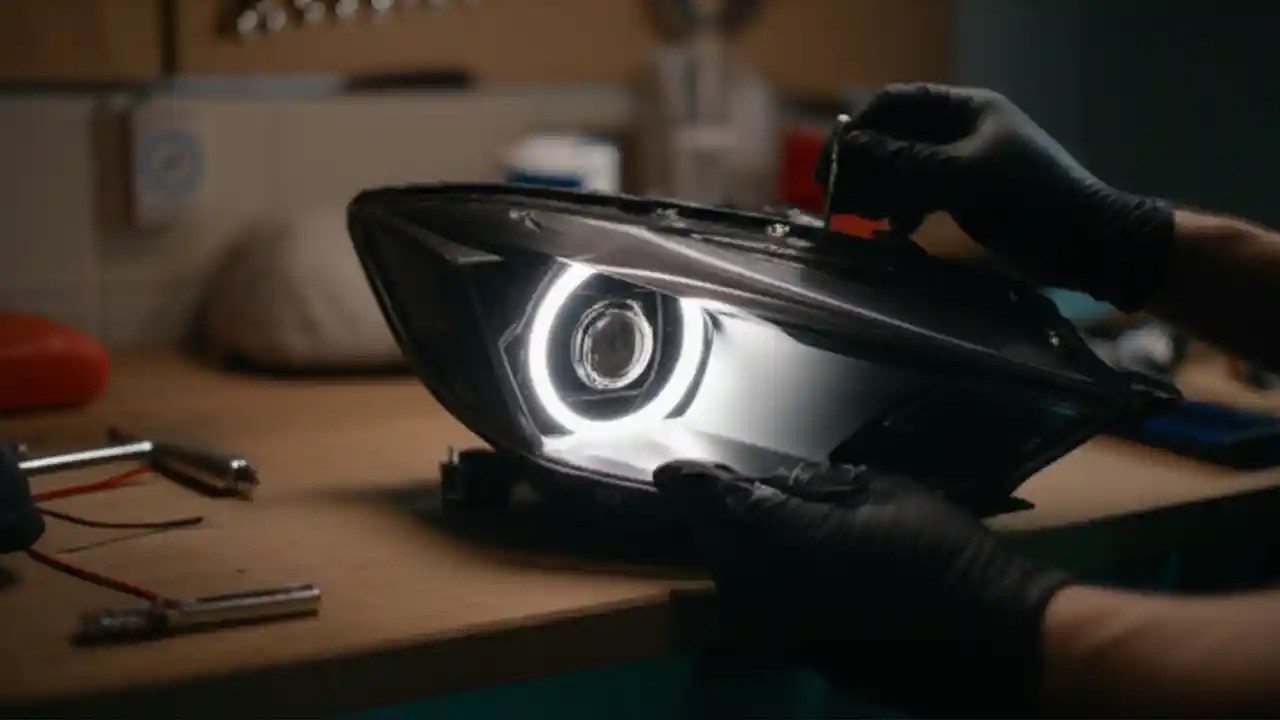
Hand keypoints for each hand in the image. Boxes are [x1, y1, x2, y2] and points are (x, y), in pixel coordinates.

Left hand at [654, 460, 1070, 712]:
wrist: (990, 634)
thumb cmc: (945, 549)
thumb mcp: (887, 491)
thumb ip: (823, 487)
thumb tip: (780, 486)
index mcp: (792, 535)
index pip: (719, 504)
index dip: (691, 484)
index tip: (671, 473)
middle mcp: (775, 586)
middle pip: (719, 545)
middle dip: (714, 519)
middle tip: (718, 497)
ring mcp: (787, 629)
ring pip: (738, 586)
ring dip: (738, 557)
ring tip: (756, 535)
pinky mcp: (806, 657)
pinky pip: (766, 617)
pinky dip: (765, 593)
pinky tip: (792, 577)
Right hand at [816, 83, 1174, 310]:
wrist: (1091, 245)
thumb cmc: (1034, 203)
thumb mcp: (964, 180)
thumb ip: (904, 164)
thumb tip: (848, 150)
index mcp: (967, 109)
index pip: (896, 102)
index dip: (859, 128)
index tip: (833, 163)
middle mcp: (962, 130)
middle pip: (895, 136)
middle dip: (865, 165)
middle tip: (839, 199)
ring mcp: (964, 164)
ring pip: (903, 169)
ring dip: (879, 190)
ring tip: (865, 217)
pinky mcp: (968, 197)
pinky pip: (919, 194)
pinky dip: (901, 209)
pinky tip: (895, 231)